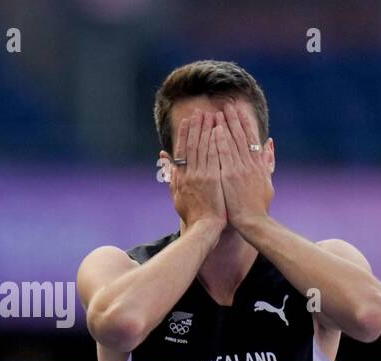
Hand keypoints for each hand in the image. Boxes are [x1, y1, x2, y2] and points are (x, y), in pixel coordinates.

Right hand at [162, 111, 225, 231]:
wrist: (203, 228)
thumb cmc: (192, 214)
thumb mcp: (176, 194)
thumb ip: (170, 174)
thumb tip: (163, 156)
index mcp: (180, 176)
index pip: (182, 150)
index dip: (186, 133)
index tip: (189, 120)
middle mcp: (189, 173)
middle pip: (192, 145)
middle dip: (197, 127)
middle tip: (201, 112)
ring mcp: (200, 175)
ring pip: (202, 147)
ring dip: (206, 130)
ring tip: (211, 116)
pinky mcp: (211, 179)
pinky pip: (213, 157)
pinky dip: (214, 143)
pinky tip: (218, 131)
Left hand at [214, 103, 273, 233]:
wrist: (254, 222)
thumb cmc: (259, 206)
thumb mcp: (268, 181)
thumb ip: (268, 161)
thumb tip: (270, 143)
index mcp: (259, 165)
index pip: (251, 138)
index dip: (245, 123)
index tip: (239, 111)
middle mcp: (251, 164)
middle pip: (241, 136)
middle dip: (234, 119)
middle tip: (227, 104)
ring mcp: (241, 169)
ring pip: (232, 142)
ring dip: (225, 126)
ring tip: (218, 112)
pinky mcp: (231, 176)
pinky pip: (224, 154)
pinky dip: (220, 141)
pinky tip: (215, 130)